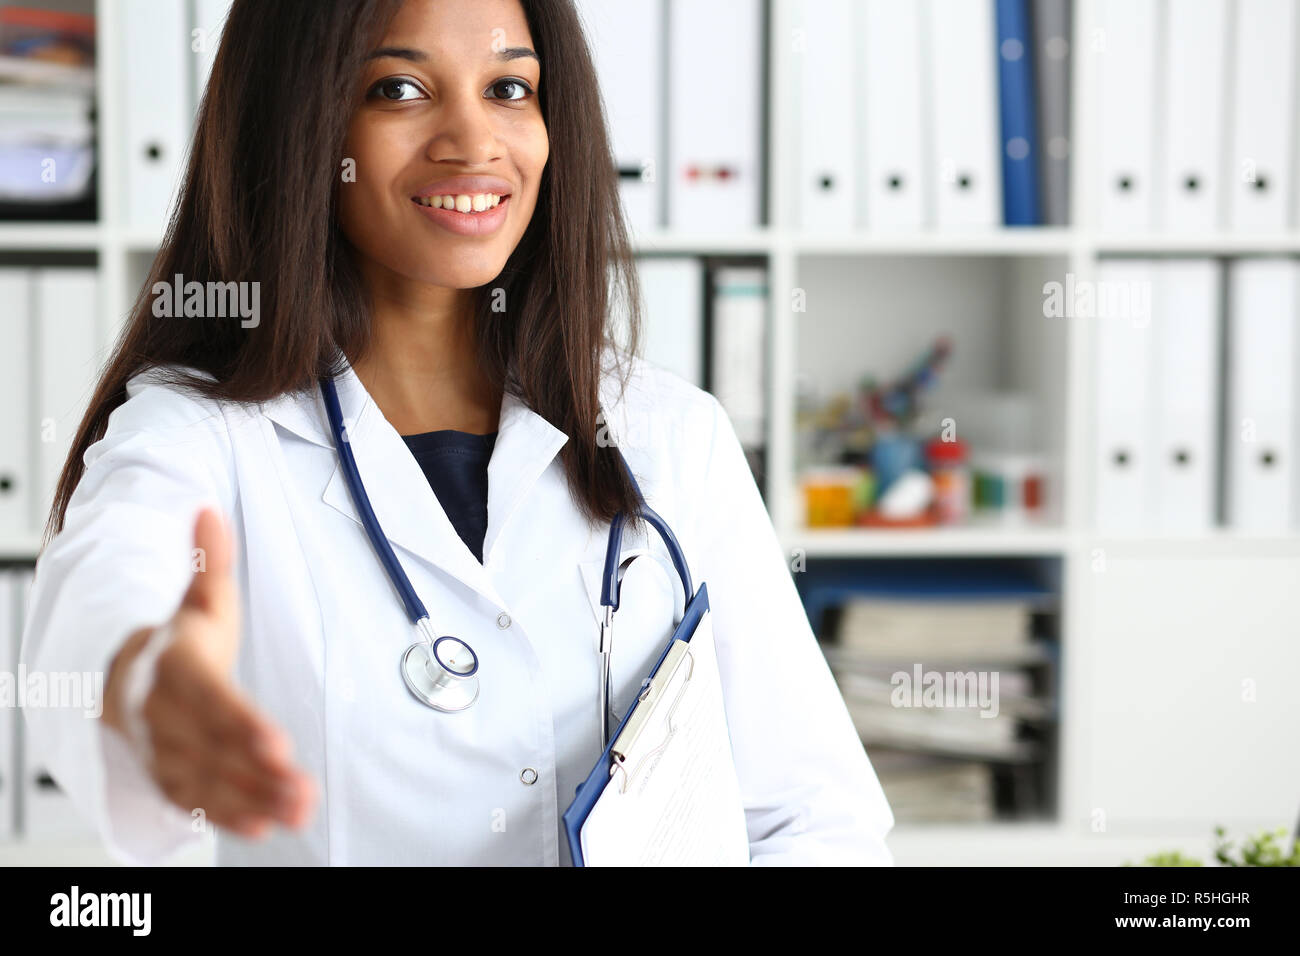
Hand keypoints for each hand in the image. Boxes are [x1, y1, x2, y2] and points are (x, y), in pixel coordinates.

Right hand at [104, 507, 315, 838]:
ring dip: (253, 799)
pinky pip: (197, 800)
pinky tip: (267, 826)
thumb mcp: (199, 596)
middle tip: (303, 791)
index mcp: (177, 668)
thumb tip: (209, 509)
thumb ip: (208, 559)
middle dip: (258, 774)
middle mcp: (166, 715)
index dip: (243, 724)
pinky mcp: (172, 774)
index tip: (278, 744)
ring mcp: (166, 749)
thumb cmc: (177, 638)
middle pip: (214, 749)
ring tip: (299, 811)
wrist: (125, 677)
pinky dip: (229, 815)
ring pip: (208, 781)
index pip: (212, 700)